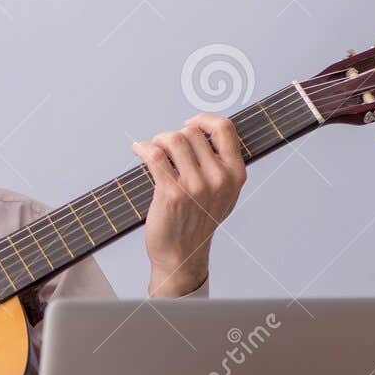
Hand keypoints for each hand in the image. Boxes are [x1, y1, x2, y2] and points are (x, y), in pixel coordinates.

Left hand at [131, 113, 245, 296]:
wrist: (182, 254)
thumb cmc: (199, 221)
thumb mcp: (224, 194)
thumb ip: (222, 165)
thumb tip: (206, 131)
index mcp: (235, 175)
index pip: (226, 129)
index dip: (204, 120)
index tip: (190, 123)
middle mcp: (219, 179)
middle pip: (192, 133)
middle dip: (174, 136)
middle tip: (165, 148)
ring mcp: (196, 186)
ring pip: (173, 139)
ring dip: (159, 140)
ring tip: (153, 149)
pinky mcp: (171, 192)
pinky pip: (154, 155)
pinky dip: (142, 148)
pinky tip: (138, 150)